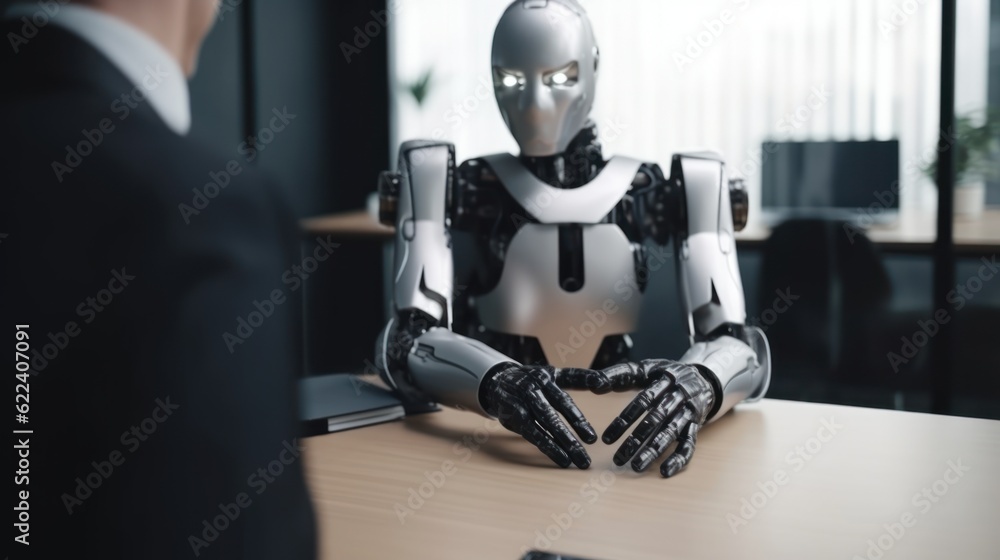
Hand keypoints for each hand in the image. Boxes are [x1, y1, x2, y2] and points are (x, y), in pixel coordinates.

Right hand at [482, 364, 597, 468]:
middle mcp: (532, 389)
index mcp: (546, 378)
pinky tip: (561, 459)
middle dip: (569, 438)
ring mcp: (521, 403)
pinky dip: (546, 447)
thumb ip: (579, 378)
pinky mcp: (513, 416)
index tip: (592, 439)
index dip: (578, 419)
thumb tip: (604, 382)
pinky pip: (531, 434)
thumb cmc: (535, 380)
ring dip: (559, 446)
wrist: (499, 381)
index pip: (564, 401)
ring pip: (542, 427)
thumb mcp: (555, 374)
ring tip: (575, 462)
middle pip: (553, 416)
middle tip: (586, 456)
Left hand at [600, 360, 714, 476]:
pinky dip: (678, 459)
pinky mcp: (695, 426)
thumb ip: (618, 374)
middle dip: (636, 439)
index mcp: (664, 379)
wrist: (703, 379)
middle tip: (618, 458)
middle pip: (656, 419)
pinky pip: (689, 444)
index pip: (643, 400)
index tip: (606, 439)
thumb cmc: (665, 374)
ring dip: (653, 451)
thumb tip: (593, 383)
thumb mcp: (644, 369)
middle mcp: (679, 395)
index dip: (624, 419)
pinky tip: (664, 472)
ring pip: (671, 433)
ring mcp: (688, 412)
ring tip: (636, 467)